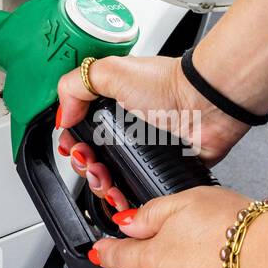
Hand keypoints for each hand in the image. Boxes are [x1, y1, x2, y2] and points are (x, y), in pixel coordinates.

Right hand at [55, 55, 248, 210]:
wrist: (204, 105)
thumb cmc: (169, 85)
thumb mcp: (111, 70)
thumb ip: (75, 85)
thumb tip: (62, 115)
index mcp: (112, 105)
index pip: (80, 130)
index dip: (71, 142)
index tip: (72, 146)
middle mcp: (125, 129)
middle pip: (91, 158)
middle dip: (84, 166)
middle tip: (90, 163)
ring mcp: (141, 151)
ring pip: (109, 179)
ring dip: (99, 184)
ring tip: (105, 179)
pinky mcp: (158, 170)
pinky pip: (134, 191)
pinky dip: (124, 196)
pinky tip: (120, 194)